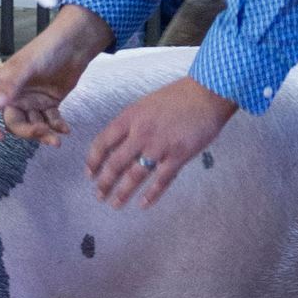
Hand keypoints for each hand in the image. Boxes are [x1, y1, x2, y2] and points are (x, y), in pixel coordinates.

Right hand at [0, 6, 114, 146]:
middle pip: (14, 123)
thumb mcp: (27, 66)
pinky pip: (49, 121)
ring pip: (33, 125)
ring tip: (58, 138)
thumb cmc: (46, 49)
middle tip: (44, 132)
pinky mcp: (49, 103)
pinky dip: (57, 126)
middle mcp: (15, 95)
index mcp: (2, 85)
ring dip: (44, 133)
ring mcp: (33, 101)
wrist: (74, 44)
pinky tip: (65, 129)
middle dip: (27, 131)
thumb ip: (11, 85)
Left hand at [85, 77, 238, 208]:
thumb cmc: (178, 96)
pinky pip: (161, 180)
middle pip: (115, 164)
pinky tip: (143, 204)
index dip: (93, 161)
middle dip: (104, 183)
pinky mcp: (178, 156)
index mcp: (130, 117)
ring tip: (115, 204)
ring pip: (134, 176)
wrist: (207, 93)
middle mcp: (140, 133)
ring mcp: (159, 146)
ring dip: (122, 193)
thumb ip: (132, 124)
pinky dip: (151, 195)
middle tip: (99, 195)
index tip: (90, 174)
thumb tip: (119, 144)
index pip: (102, 142)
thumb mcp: (146, 104)